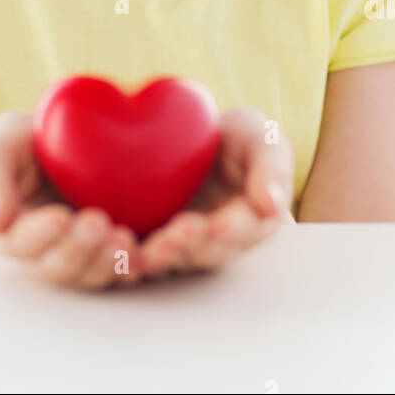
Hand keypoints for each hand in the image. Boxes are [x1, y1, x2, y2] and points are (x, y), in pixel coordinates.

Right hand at [0, 110, 144, 291]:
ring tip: (124, 240)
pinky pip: (120, 272)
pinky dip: (131, 267)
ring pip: (86, 275)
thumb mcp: (3, 141)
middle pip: (54, 267)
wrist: (77, 134)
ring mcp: (76, 255)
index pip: (16, 242)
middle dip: (77, 248)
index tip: (61, 216)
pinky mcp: (109, 253)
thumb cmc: (30, 138)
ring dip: (105, 263)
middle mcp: (40, 250)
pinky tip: (142, 257)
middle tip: (98, 222)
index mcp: (6, 228)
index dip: (39, 234)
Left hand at [135, 106, 294, 279]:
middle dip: (194, 246)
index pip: (248, 231)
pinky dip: (132, 260)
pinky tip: (122, 253)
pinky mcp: (150, 242)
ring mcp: (185, 246)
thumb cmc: (234, 138)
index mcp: (254, 220)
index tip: (220, 224)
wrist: (189, 133)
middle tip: (180, 234)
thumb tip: (272, 205)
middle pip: (209, 253)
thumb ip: (271, 166)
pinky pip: (142, 257)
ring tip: (151, 250)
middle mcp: (220, 242)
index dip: (234, 231)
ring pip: (176, 261)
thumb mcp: (260, 138)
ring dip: (164, 257)